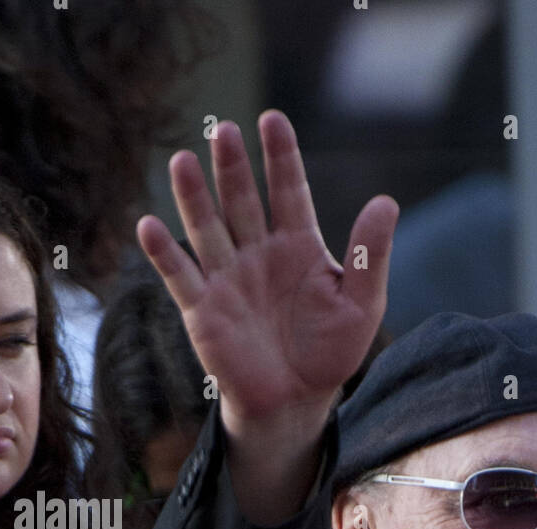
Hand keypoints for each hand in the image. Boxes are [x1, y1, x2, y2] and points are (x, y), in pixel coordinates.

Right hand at [136, 111, 397, 514]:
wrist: (297, 401)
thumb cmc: (330, 352)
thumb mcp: (362, 304)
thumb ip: (370, 256)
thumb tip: (387, 202)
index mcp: (298, 246)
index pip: (288, 191)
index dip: (280, 157)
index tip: (272, 121)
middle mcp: (258, 253)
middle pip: (242, 201)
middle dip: (232, 168)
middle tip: (224, 131)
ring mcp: (228, 278)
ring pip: (207, 229)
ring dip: (193, 198)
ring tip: (182, 161)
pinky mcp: (203, 309)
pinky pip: (180, 276)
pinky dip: (163, 253)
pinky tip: (149, 226)